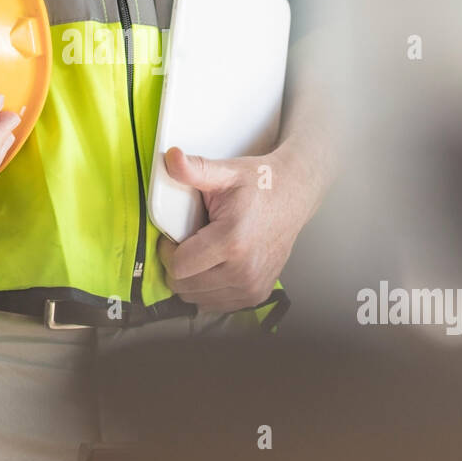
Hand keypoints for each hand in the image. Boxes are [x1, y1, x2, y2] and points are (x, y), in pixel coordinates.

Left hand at [157, 144, 319, 311]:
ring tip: (204, 253)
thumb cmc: (259, 184)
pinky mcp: (256, 294)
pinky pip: (215, 304)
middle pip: (184, 287)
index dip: (167, 252)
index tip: (173, 237)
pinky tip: (215, 266)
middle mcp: (243, 270)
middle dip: (178, 266)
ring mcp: (252, 287)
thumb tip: (171, 156)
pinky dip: (208, 289)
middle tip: (188, 243)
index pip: (178, 267)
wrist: (294, 196)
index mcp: (232, 241)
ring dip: (192, 279)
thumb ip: (195, 169)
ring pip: (197, 299)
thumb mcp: (226, 172)